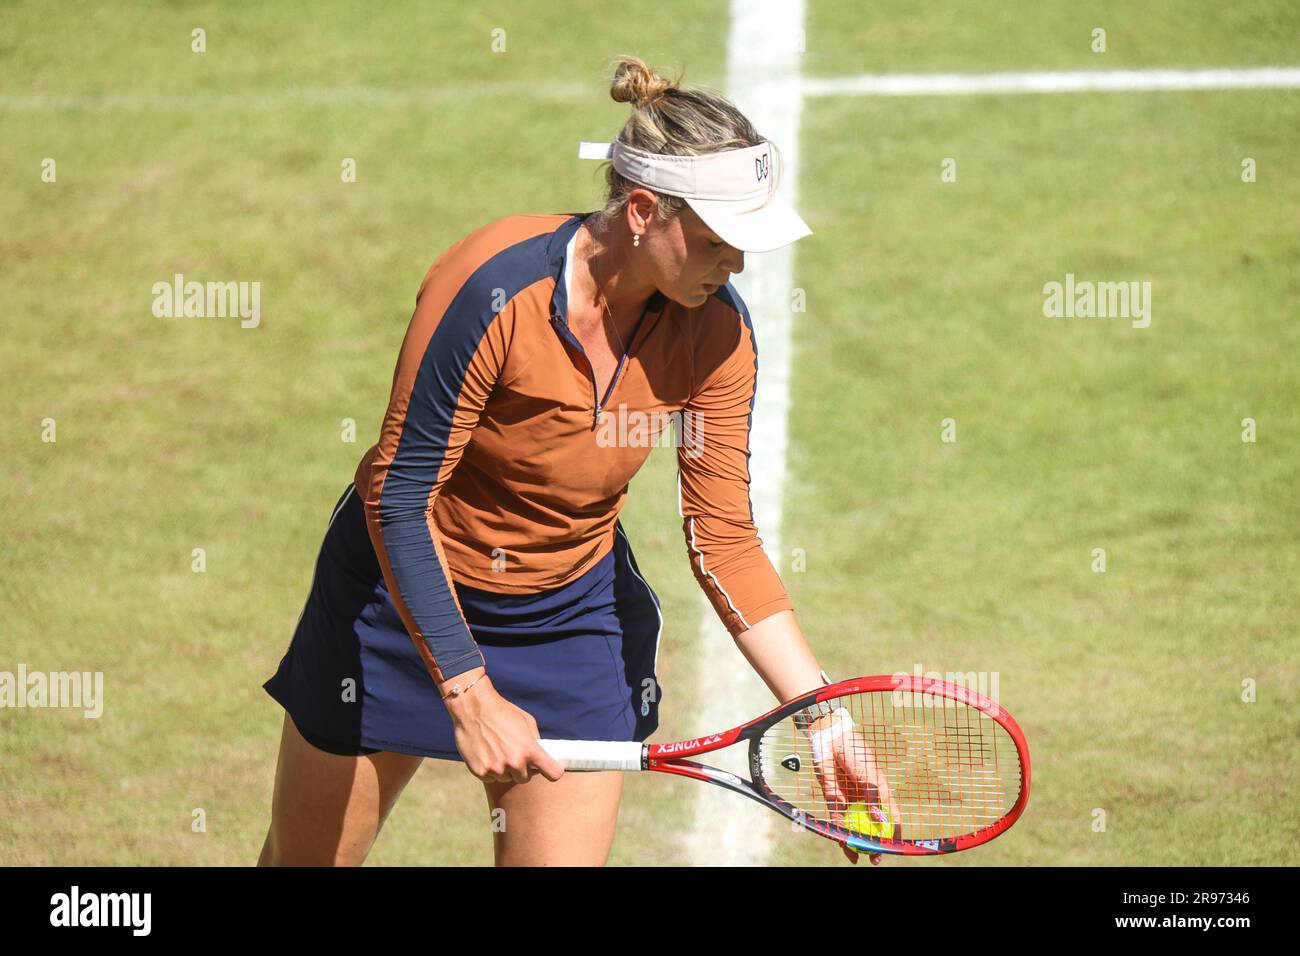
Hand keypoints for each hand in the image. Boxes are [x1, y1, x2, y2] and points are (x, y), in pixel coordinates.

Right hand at [442, 670, 563, 783]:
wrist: (472, 707)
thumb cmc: (502, 711)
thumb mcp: (526, 721)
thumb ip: (535, 741)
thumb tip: (541, 755)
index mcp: (529, 750)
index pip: (553, 773)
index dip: (552, 771)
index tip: (548, 768)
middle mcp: (514, 762)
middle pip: (525, 778)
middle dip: (522, 768)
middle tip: (512, 752)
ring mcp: (496, 769)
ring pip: (506, 778)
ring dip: (504, 769)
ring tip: (496, 749)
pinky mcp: (480, 772)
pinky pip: (490, 778)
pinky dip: (488, 769)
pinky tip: (485, 752)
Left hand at [809, 717, 897, 865]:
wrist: (831, 739)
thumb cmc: (855, 752)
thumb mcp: (868, 774)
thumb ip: (873, 797)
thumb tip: (880, 821)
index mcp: (879, 792)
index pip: (891, 816)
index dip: (894, 832)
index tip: (895, 847)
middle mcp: (865, 799)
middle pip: (872, 826)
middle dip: (874, 844)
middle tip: (875, 860)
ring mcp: (850, 800)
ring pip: (854, 826)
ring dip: (855, 842)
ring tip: (857, 857)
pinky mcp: (833, 798)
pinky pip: (837, 819)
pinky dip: (840, 831)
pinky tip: (842, 843)